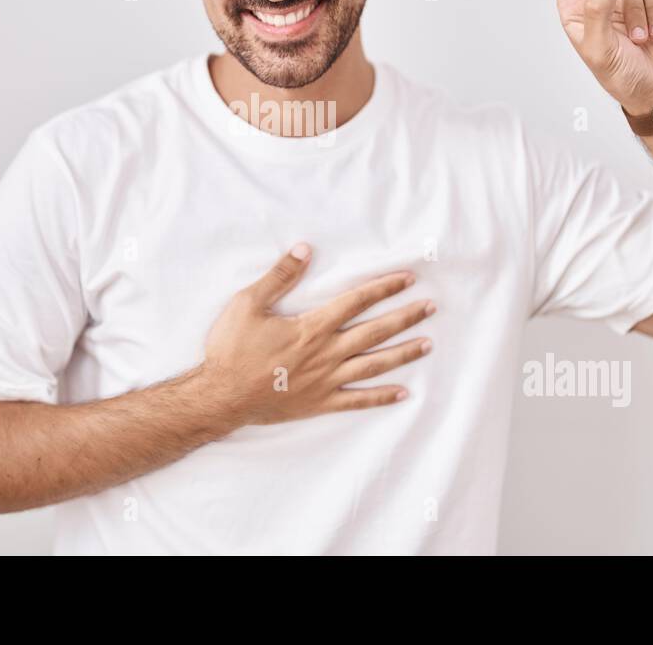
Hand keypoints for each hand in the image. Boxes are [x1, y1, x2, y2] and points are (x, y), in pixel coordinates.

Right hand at [200, 244, 435, 424]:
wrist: (221, 396)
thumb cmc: (232, 349)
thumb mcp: (248, 304)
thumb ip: (279, 276)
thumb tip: (304, 249)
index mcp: (311, 327)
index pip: (356, 302)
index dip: (383, 288)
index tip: (407, 279)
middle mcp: (326, 353)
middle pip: (375, 332)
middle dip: (405, 317)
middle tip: (430, 307)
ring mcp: (326, 380)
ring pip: (374, 365)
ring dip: (403, 353)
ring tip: (428, 344)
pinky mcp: (320, 402)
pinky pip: (358, 401)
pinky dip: (381, 398)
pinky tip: (403, 393)